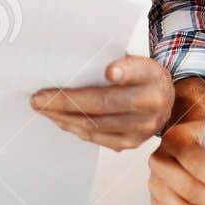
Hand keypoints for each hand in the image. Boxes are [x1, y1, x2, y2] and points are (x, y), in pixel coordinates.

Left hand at [30, 56, 173, 150]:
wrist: (165, 102)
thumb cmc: (142, 77)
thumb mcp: (138, 61)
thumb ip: (120, 63)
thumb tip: (88, 67)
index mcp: (153, 78)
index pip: (137, 72)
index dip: (124, 72)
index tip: (109, 71)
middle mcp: (151, 106)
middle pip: (104, 104)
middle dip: (65, 102)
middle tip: (39, 98)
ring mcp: (141, 129)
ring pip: (94, 125)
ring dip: (63, 117)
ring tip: (43, 109)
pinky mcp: (130, 143)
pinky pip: (95, 138)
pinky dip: (73, 128)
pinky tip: (59, 119)